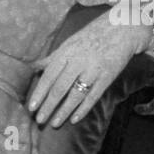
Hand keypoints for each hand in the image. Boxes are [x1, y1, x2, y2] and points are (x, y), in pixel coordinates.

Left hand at [27, 13, 151, 127]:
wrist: (122, 29)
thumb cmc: (93, 35)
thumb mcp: (70, 43)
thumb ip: (53, 57)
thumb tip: (34, 66)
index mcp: (66, 52)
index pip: (49, 76)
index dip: (39, 93)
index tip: (31, 107)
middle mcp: (78, 61)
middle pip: (59, 88)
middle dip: (48, 106)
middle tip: (39, 120)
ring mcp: (93, 70)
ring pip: (75, 95)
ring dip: (63, 111)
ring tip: (54, 124)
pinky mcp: (107, 77)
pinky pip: (93, 96)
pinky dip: (83, 109)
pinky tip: (74, 119)